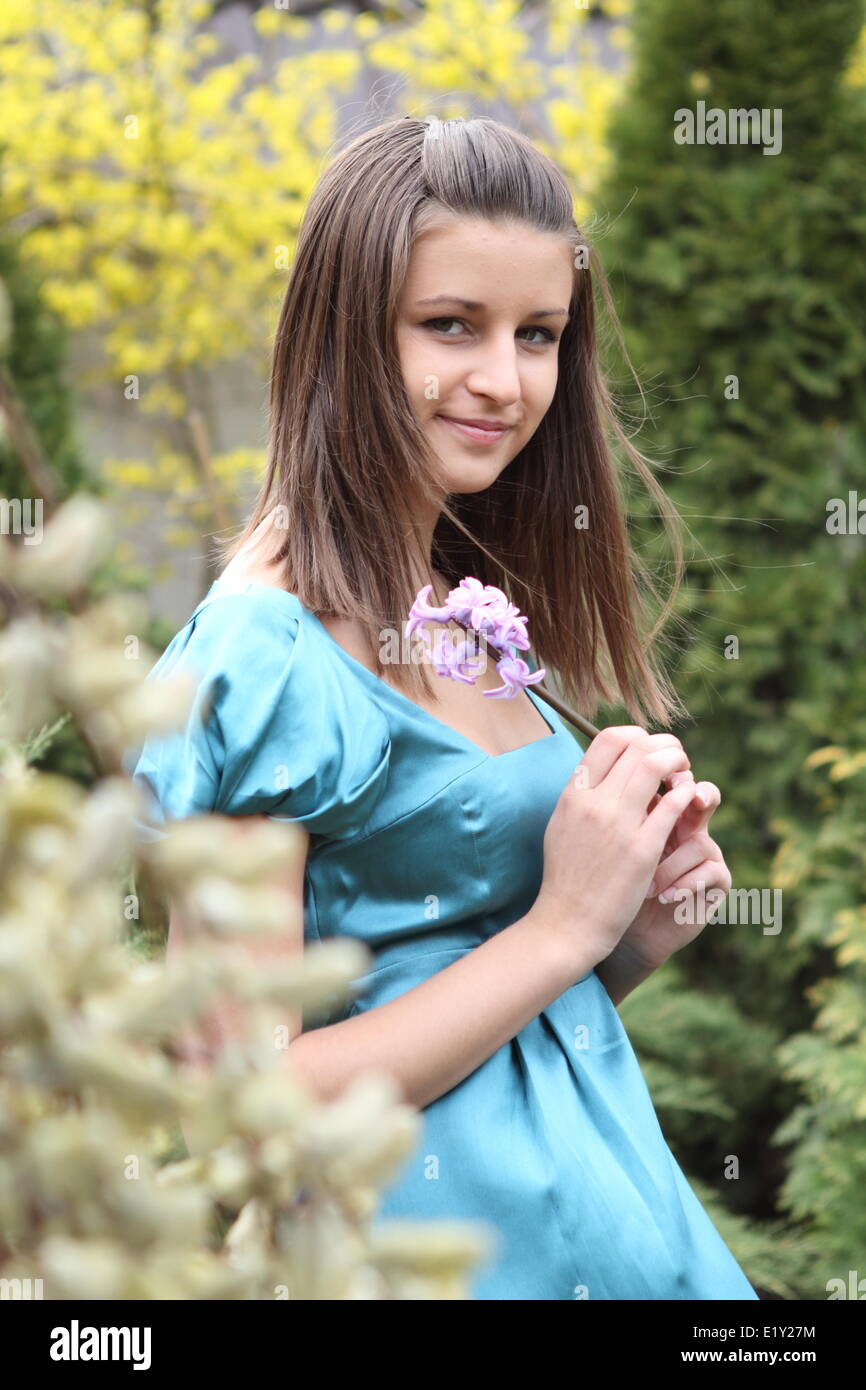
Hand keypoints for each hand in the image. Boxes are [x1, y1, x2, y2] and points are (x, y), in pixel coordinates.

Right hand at [535, 725, 699, 971]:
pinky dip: (685, 793)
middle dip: (665, 745)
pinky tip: (688, 800)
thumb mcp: (562, 824)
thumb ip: (582, 795)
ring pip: (656, 766)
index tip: (649, 751)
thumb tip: (604, 769)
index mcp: (573, 794)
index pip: (608, 738)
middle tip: (677, 759)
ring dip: (678, 762)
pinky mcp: (642, 850)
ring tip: (685, 773)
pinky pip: (673, 805)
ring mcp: (618, 825)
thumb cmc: (566, 876)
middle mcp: (593, 803)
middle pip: (637, 746)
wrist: (567, 923)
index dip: (637, 737)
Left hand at [614, 775, 731, 970]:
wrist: (616, 929)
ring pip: (699, 842)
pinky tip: (664, 896)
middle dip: (701, 796)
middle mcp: (686, 828)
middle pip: (706, 797)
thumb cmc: (608, 880)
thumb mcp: (610, 841)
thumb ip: (620, 809)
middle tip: (695, 800)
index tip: (668, 777)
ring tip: (648, 885)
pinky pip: (711, 873)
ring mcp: (703, 855)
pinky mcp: (714, 885)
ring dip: (670, 865)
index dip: (673, 773)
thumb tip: (615, 770)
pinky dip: (685, 884)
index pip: (673, 780)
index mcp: (660, 811)